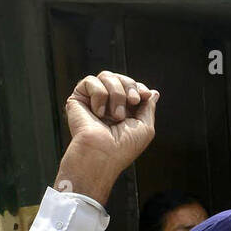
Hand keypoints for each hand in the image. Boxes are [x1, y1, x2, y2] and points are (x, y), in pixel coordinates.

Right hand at [55, 71, 158, 203]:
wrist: (102, 154)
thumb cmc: (124, 147)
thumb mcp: (145, 127)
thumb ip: (148, 107)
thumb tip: (153, 92)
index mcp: (123, 111)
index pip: (132, 86)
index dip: (138, 87)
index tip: (143, 96)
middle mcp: (108, 104)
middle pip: (120, 78)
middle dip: (129, 86)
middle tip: (132, 101)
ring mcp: (93, 100)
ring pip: (106, 76)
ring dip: (116, 93)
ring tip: (115, 115)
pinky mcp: (78, 98)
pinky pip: (90, 81)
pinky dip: (99, 95)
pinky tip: (98, 114)